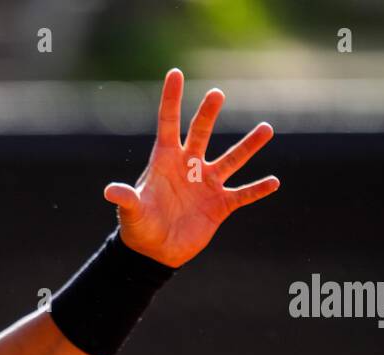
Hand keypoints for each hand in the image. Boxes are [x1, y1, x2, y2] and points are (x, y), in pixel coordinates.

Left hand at [104, 68, 279, 267]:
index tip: (175, 73)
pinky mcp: (220, 205)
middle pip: (201, 133)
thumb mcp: (131, 212)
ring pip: (231, 159)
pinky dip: (257, 190)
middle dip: (208, 114)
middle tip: (216, 94)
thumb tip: (109, 191)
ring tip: (266, 129)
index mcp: (165, 161)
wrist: (155, 252)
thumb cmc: (139, 227)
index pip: (168, 123)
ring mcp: (207, 184)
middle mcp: (189, 166)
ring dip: (248, 146)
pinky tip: (274, 182)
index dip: (171, 99)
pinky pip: (242, 195)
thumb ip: (126, 199)